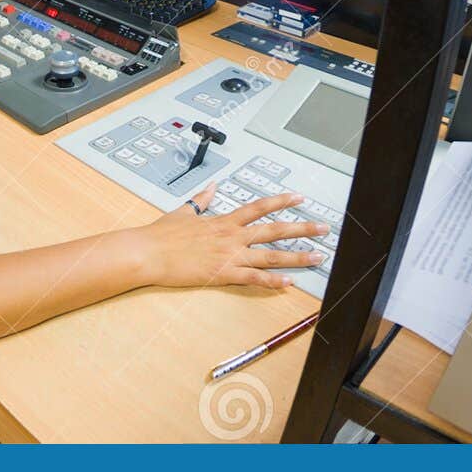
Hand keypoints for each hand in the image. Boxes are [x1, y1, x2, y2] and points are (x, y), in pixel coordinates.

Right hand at [132, 185, 327, 289]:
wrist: (148, 252)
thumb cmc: (162, 235)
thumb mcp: (183, 212)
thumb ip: (201, 200)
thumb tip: (211, 186)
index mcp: (223, 220)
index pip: (259, 207)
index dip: (281, 201)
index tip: (299, 197)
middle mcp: (232, 236)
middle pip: (274, 230)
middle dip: (302, 228)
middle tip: (323, 228)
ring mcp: (229, 255)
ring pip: (271, 255)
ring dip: (296, 256)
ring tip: (317, 257)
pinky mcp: (222, 273)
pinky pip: (253, 278)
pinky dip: (272, 282)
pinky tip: (288, 284)